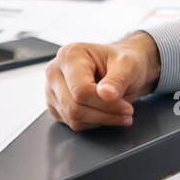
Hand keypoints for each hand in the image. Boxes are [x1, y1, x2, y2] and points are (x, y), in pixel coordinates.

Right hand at [45, 31, 161, 130]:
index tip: (127, 107)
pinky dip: (93, 123)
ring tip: (119, 113)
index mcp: (70, 55)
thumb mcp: (128, 65)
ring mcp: (52, 89)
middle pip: (74, 107)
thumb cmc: (122, 62)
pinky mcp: (55, 105)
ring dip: (101, 120)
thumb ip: (118, 79)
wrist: (118, 67)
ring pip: (73, 118)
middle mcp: (55, 71)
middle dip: (105, 114)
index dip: (105, 104)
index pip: (81, 90)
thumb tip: (106, 94)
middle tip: (126, 112)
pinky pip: (73, 123)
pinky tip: (105, 112)